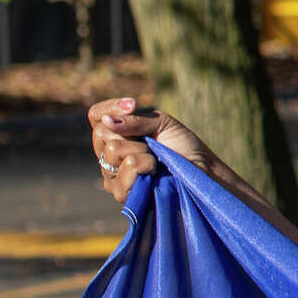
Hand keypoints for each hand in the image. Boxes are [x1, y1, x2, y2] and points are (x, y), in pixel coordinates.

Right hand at [88, 97, 214, 205]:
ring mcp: (112, 175)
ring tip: (155, 161)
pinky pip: (127, 168)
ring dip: (142, 151)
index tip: (133, 104)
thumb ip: (135, 120)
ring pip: (114, 150)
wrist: (202, 170)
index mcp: (115, 135)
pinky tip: (154, 172)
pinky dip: (145, 165)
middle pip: (102, 133)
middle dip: (133, 135)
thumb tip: (107, 121)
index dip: (110, 108)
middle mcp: (108, 155)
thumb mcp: (162, 123)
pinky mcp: (121, 192)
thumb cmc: (183, 146)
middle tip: (152, 145)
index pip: (96, 116)